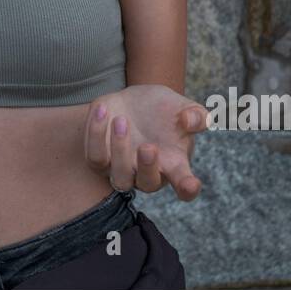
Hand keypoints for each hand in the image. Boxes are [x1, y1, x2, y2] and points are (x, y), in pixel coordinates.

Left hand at [83, 85, 207, 200]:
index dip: (188, 188)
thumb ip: (195, 115)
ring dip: (119, 151)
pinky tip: (102, 109)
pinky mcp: (100, 158)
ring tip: (122, 121)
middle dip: (147, 168)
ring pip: (118, 178)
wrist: (136, 101)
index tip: (191, 184)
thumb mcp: (184, 107)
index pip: (184, 186)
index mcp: (174, 164)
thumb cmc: (165, 109)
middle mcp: (148, 173)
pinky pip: (94, 157)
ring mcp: (123, 169)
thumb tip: (190, 121)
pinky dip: (95, 135)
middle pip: (147, 184)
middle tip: (148, 147)